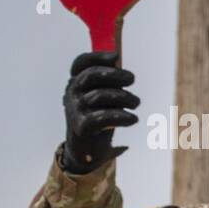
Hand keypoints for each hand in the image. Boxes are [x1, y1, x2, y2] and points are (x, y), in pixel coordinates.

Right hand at [61, 50, 139, 173]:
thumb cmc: (99, 120)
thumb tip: (118, 59)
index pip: (81, 64)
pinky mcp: (81, 126)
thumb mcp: (104, 99)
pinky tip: (133, 119)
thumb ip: (110, 82)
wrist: (86, 151)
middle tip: (132, 79)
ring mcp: (75, 110)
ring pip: (100, 96)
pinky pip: (102, 117)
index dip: (97, 57)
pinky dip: (121, 117)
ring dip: (124, 97)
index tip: (116, 56)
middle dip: (115, 75)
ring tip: (136, 104)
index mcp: (76, 83)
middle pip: (91, 76)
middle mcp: (72, 93)